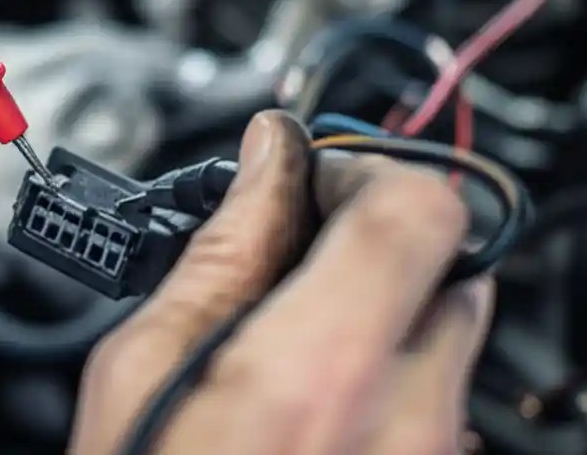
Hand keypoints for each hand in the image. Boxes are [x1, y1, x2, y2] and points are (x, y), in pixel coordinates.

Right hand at [71, 111, 490, 454]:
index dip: (363, 168)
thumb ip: (218, 254)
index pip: (414, 208)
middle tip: (291, 252)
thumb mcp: (140, 372)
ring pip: (447, 332)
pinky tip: (309, 393)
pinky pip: (440, 399)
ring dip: (380, 306)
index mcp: (319, 373)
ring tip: (287, 334)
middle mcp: (406, 424)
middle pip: (445, 264)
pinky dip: (386, 371)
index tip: (310, 177)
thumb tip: (266, 162)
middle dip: (371, 239)